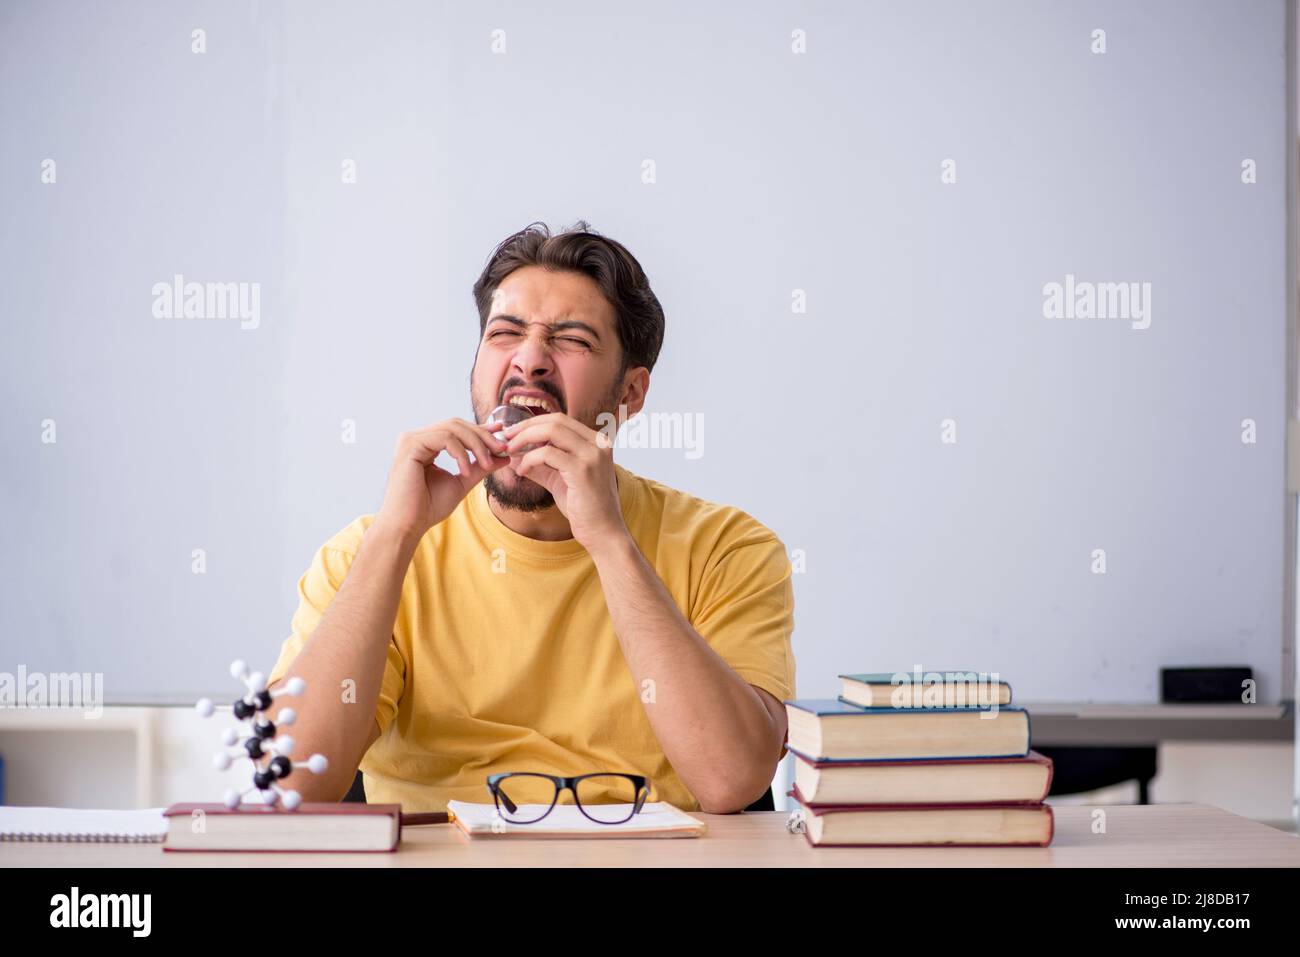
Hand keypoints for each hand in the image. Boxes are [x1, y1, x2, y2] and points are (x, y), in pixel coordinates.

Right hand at [374, 418, 509, 544]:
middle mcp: (417, 438)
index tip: (501, 433)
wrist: (408, 525)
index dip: (480, 428)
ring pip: (453, 428)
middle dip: (482, 435)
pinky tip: (465, 471)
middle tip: (501, 449)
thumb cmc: (429, 507)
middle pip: (456, 424)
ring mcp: (411, 440)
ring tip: (486, 464)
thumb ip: (480, 467)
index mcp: (426, 444)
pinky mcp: (410, 446)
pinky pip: (444, 439)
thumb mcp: (462, 482)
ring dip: (476, 445)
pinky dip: (461, 453)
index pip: (456, 429)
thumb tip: (504, 456)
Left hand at [501, 413, 627, 549]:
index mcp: (597, 442)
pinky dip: (529, 459)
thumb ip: (541, 466)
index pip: (561, 420)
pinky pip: (547, 454)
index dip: (534, 423)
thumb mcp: (560, 480)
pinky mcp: (582, 470)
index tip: (514, 433)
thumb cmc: (585, 509)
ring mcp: (592, 455)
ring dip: (524, 439)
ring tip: (510, 452)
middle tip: (506, 438)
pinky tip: (522, 471)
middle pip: (555, 421)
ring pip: (551, 431)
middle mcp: (598, 444)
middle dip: (526, 427)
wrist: (604, 533)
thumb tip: (515, 456)